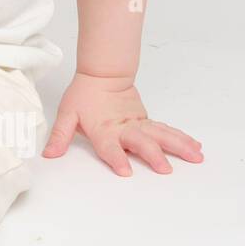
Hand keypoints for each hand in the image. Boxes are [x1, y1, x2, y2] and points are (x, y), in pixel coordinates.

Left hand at [43, 73, 202, 176]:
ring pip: (161, 135)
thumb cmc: (83, 96)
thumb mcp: (66, 115)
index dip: (116, 158)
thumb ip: (59, 136)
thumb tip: (49, 154)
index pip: (109, 146)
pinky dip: (181, 138)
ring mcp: (138, 124)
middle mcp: (123, 128)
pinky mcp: (146, 121)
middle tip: (165, 169)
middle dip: (153, 155)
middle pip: (141, 142)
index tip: (125, 171)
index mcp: (103, 129)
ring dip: (179, 146)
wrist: (102, 74)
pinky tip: (195, 146)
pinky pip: (166, 130)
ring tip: (196, 157)